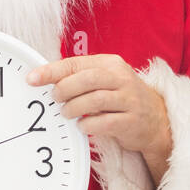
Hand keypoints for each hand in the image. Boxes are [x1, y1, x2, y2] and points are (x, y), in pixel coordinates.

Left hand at [28, 53, 172, 187]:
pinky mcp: (132, 121)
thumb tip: (43, 78)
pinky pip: (105, 122)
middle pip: (86, 79)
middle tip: (55, 100)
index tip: (32, 79)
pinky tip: (82, 126)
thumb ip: (78, 77)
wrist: (156, 120)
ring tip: (67, 114)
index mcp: (110, 64)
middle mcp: (121, 78)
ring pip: (95, 100)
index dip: (51, 71)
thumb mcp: (103, 81)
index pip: (76, 63)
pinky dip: (88, 125)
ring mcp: (129, 99)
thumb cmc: (120, 98)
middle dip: (64, 89)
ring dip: (74, 108)